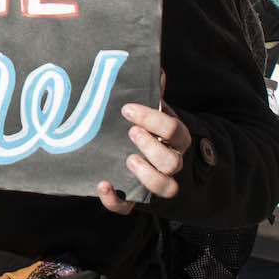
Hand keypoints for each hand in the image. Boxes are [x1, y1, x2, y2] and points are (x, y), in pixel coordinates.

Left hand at [98, 97, 194, 213]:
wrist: (151, 162)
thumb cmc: (150, 132)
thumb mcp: (154, 114)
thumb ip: (155, 96)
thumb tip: (159, 71)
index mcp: (176, 140)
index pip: (174, 130)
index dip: (152, 119)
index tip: (127, 109)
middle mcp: (172, 164)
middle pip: (172, 162)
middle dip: (152, 147)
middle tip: (131, 133)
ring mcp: (156, 184)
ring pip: (165, 188)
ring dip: (147, 175)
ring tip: (128, 159)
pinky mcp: (135, 200)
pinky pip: (128, 207)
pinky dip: (114, 200)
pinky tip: (102, 184)